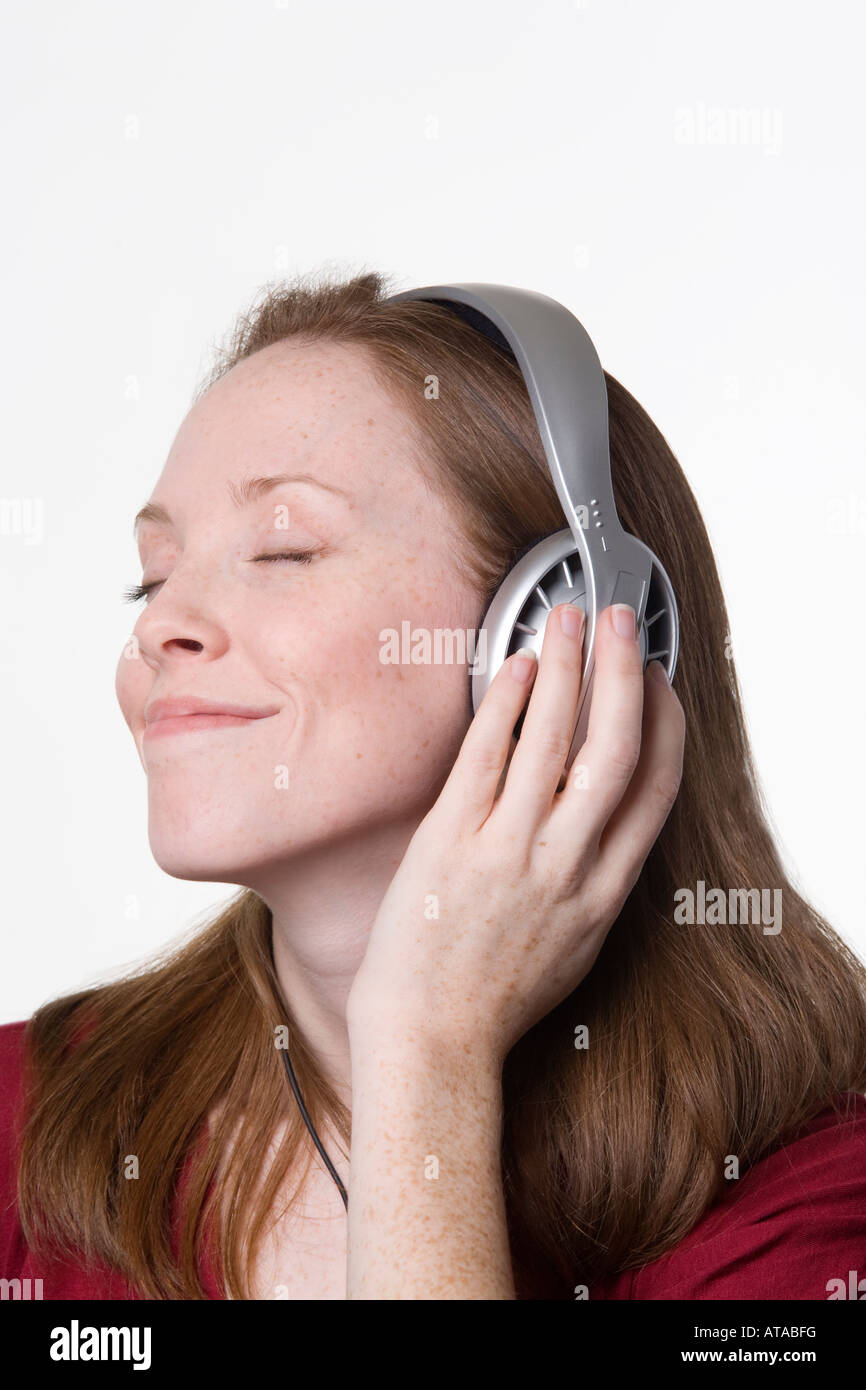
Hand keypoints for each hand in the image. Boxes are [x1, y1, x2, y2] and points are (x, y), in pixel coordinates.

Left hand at [346, 602, 685, 1068]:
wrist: (431, 1040)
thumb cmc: (494, 998)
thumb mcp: (573, 946)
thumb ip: (594, 884)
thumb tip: (601, 827)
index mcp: (602, 893)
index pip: (654, 791)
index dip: (663, 726)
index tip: (660, 684)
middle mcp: (565, 867)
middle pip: (615, 751)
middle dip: (624, 676)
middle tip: (621, 622)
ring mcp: (508, 852)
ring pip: (554, 741)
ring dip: (567, 669)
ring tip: (567, 620)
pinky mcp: (451, 842)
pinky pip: (486, 758)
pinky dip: (507, 706)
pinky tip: (516, 668)